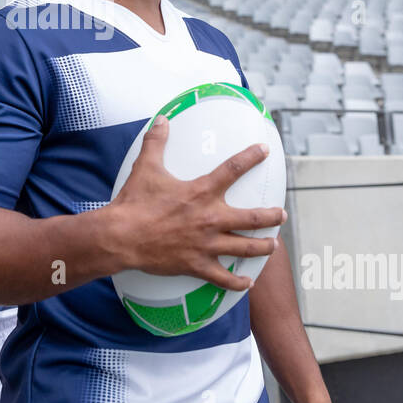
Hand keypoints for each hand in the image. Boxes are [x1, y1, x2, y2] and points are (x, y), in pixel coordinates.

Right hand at [106, 115, 285, 290]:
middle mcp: (210, 218)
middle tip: (281, 214)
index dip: (252, 157)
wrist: (121, 236)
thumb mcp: (145, 167)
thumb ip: (156, 142)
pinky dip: (237, 282)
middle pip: (253, 218)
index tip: (264, 151)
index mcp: (201, 192)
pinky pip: (223, 277)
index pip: (233, 169)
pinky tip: (247, 282)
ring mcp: (206, 244)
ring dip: (264, 247)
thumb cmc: (134, 202)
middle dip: (272, 216)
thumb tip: (161, 120)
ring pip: (246, 248)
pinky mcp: (197, 264)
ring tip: (273, 246)